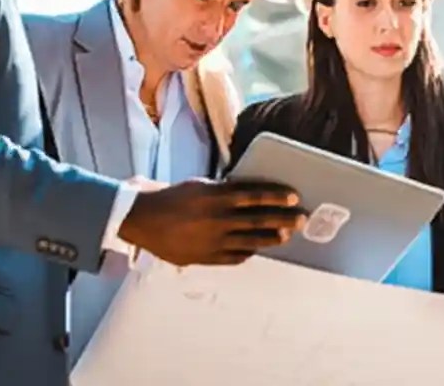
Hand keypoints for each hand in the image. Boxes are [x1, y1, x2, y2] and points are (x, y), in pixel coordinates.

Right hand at [117, 178, 305, 266]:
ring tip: (286, 236)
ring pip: (251, 241)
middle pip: (259, 220)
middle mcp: (218, 219)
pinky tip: (256, 250)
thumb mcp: (200, 186)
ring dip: (272, 238)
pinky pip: (234, 257)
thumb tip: (250, 194)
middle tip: (301, 219)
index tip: (294, 197)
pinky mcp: (205, 256)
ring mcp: (213, 240)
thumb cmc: (173, 198)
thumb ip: (225, 190)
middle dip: (284, 219)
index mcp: (217, 197)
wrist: (142, 220)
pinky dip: (248, 252)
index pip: (255, 195)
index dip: (277, 196)